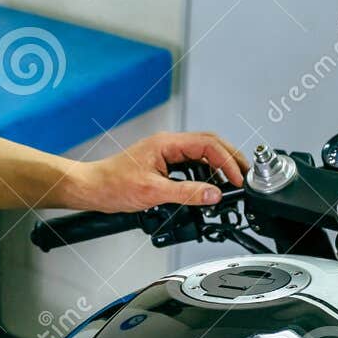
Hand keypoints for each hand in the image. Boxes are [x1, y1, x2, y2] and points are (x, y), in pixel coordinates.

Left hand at [66, 131, 248, 213]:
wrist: (92, 189)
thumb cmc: (112, 184)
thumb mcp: (153, 192)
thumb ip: (187, 193)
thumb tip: (213, 194)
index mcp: (167, 143)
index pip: (208, 145)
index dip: (227, 161)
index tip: (237, 179)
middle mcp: (168, 144)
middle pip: (210, 145)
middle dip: (230, 159)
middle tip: (244, 176)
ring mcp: (166, 154)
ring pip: (202, 154)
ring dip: (219, 166)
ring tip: (231, 182)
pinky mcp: (163, 165)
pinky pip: (191, 164)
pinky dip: (205, 173)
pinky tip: (210, 185)